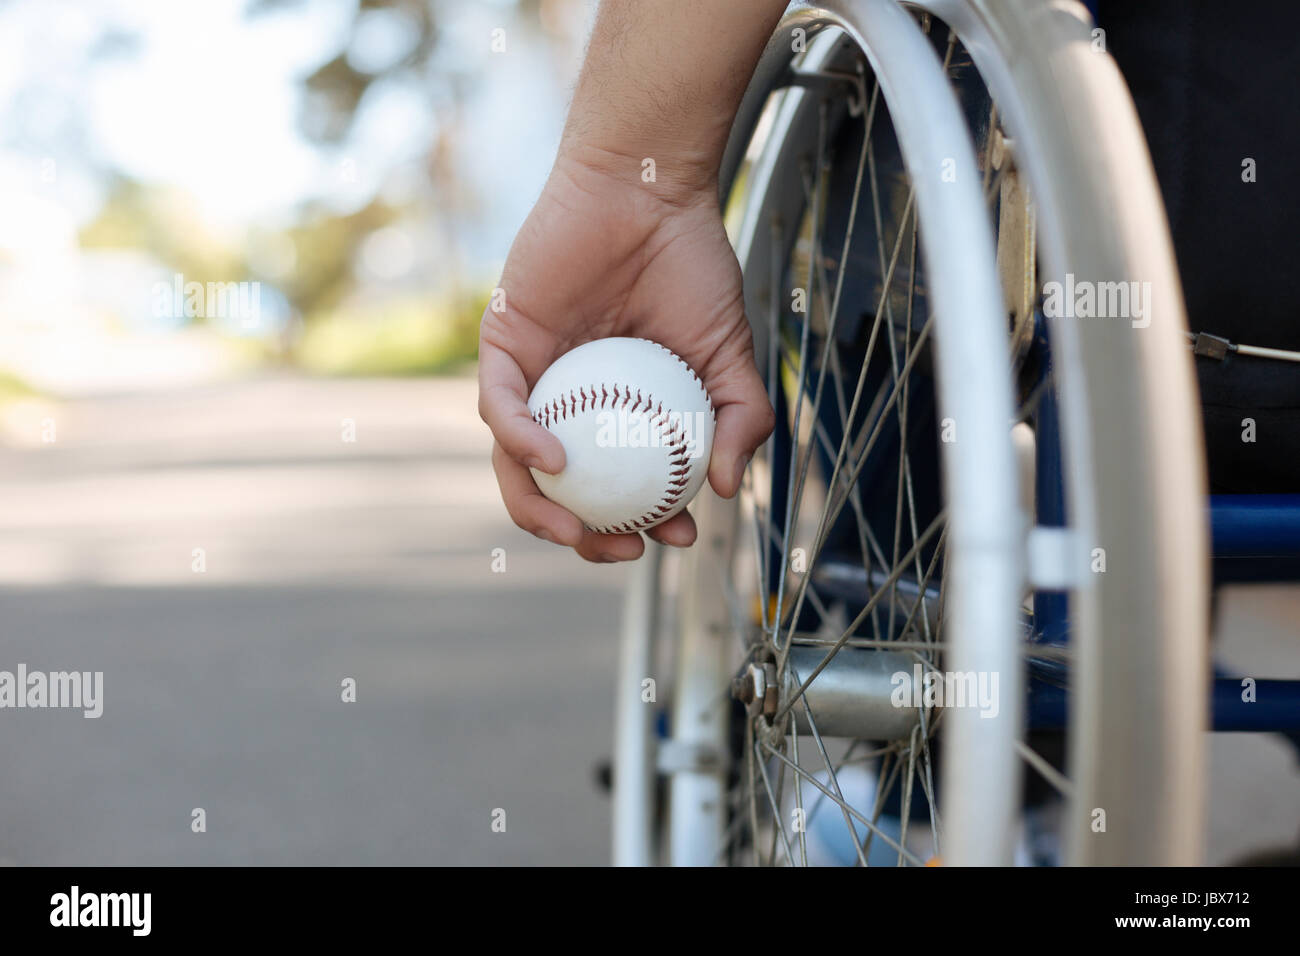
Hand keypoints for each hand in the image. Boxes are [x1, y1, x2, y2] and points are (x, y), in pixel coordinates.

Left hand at [478, 146, 773, 562]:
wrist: (650, 192)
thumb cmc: (690, 265)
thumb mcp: (731, 355)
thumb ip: (738, 419)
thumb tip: (729, 488)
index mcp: (617, 411)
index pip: (618, 486)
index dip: (641, 525)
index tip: (676, 536)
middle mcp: (569, 401)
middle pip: (559, 491)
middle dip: (583, 537)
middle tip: (622, 550)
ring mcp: (532, 377)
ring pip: (515, 464)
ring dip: (540, 509)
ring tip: (578, 531)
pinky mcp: (500, 344)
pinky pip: (498, 407)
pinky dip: (522, 441)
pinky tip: (557, 461)